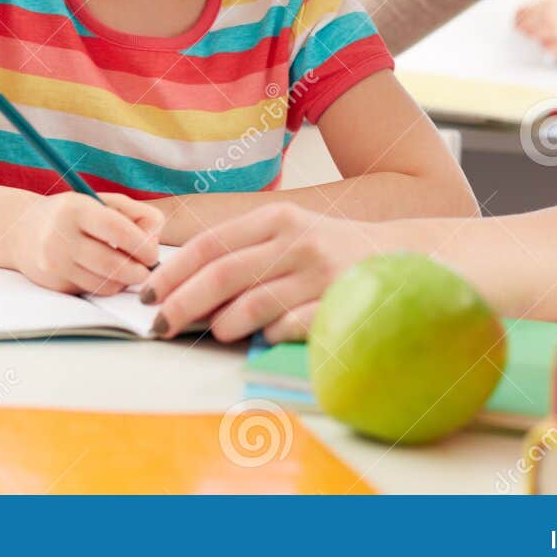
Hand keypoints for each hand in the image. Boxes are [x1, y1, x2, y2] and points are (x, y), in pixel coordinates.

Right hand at [11, 191, 162, 295]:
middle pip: (113, 263)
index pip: (117, 229)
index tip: (152, 254)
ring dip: (125, 280)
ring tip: (127, 269)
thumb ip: (137, 215)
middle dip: (139, 271)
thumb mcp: (103, 202)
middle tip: (147, 269)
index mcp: (76, 209)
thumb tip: (153, 245)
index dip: (142, 245)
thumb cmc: (75, 214)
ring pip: (105, 283)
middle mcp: (60, 236)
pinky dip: (107, 285)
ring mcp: (55, 263)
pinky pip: (93, 291)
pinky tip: (105, 273)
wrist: (22, 231)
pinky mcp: (54, 283)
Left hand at [144, 203, 379, 342]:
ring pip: (252, 304)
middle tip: (160, 324)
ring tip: (215, 332)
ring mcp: (319, 274)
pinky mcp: (339, 304)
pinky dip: (268, 336)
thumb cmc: (332, 252)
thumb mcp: (290, 234)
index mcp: (277, 219)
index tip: (148, 293)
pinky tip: (261, 338)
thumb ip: (244, 251)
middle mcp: (296, 241)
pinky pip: (289, 327)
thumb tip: (182, 285)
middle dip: (183, 302)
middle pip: (223, 274)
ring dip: (223, 324)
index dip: (174, 271)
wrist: (407, 258)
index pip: (211, 244)